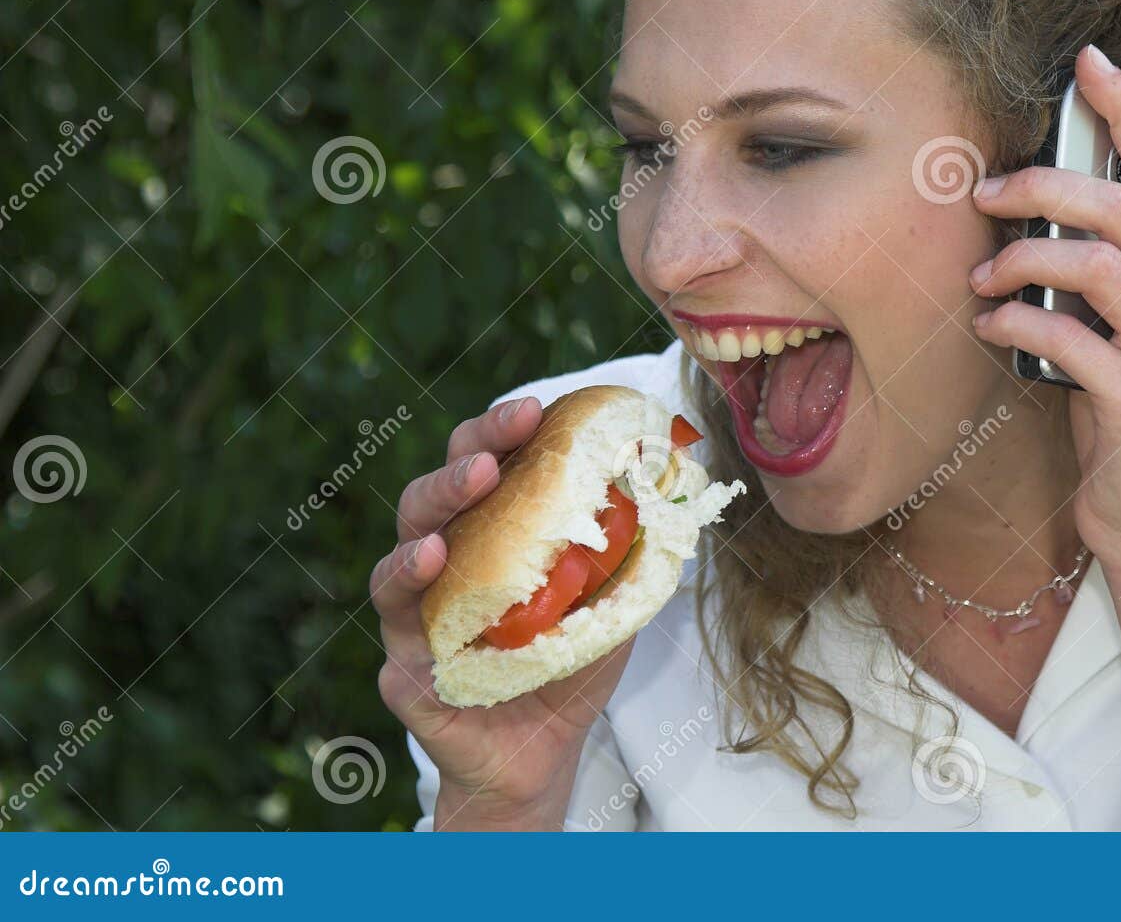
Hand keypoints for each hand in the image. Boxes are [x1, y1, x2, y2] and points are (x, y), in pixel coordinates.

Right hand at [370, 396, 633, 829]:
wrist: (541, 759)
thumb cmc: (567, 668)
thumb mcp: (610, 607)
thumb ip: (628, 556)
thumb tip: (674, 493)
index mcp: (487, 536)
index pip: (488, 468)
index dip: (503, 433)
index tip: (537, 409)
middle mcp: (444, 566)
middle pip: (436, 499)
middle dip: (464, 465)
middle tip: (495, 453)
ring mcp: (417, 618)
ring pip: (402, 558)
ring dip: (427, 525)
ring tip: (458, 508)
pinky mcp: (406, 674)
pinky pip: (397, 639)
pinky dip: (406, 607)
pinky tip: (426, 586)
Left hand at [967, 44, 1120, 578]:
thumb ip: (1102, 278)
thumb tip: (1031, 214)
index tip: (1088, 61)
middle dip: (1044, 184)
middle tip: (987, 191)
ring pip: (1097, 263)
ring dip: (1022, 257)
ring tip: (982, 275)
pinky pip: (1067, 336)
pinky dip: (1014, 322)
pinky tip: (990, 327)